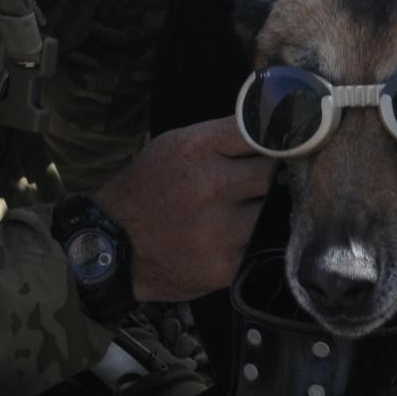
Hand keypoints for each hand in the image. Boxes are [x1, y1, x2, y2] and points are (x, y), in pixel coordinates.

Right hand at [95, 117, 272, 300]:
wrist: (112, 243)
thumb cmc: (148, 186)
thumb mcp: (175, 145)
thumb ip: (220, 138)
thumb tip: (271, 131)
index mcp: (197, 148)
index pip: (259, 131)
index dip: (276, 137)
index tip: (284, 143)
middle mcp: (211, 185)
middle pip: (271, 173)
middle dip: (272, 177)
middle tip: (267, 182)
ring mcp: (219, 228)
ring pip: (272, 213)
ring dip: (267, 212)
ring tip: (253, 210)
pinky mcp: (224, 265)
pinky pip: (261, 247)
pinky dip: (256, 241)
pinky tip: (242, 236)